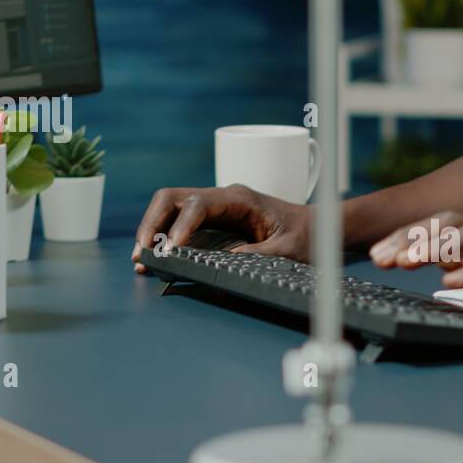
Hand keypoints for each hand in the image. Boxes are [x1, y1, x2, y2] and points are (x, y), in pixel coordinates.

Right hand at [132, 184, 309, 272]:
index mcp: (240, 199)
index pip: (198, 204)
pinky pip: (180, 224)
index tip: (170, 251)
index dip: (180, 227)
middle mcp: (223, 198)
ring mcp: (215, 208)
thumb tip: (222, 264)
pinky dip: (164, 238)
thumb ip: (257, 255)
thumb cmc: (307, 237)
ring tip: (142, 260)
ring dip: (152, 231)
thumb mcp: (287, 250)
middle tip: (142, 254)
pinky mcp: (213, 222)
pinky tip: (155, 258)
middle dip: (152, 224)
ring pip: (171, 209)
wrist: (319, 229)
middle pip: (173, 199)